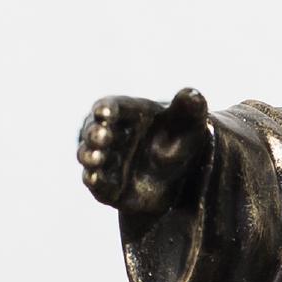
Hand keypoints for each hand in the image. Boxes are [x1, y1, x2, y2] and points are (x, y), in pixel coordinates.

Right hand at [77, 88, 212, 218]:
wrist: (182, 174)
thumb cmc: (181, 138)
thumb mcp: (190, 122)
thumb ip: (190, 108)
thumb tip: (192, 94)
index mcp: (126, 114)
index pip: (110, 107)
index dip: (106, 109)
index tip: (106, 113)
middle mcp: (111, 135)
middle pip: (94, 131)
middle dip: (95, 133)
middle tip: (102, 136)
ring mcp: (107, 160)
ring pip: (89, 156)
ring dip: (89, 156)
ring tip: (97, 157)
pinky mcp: (108, 187)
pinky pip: (98, 185)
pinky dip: (95, 181)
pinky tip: (96, 178)